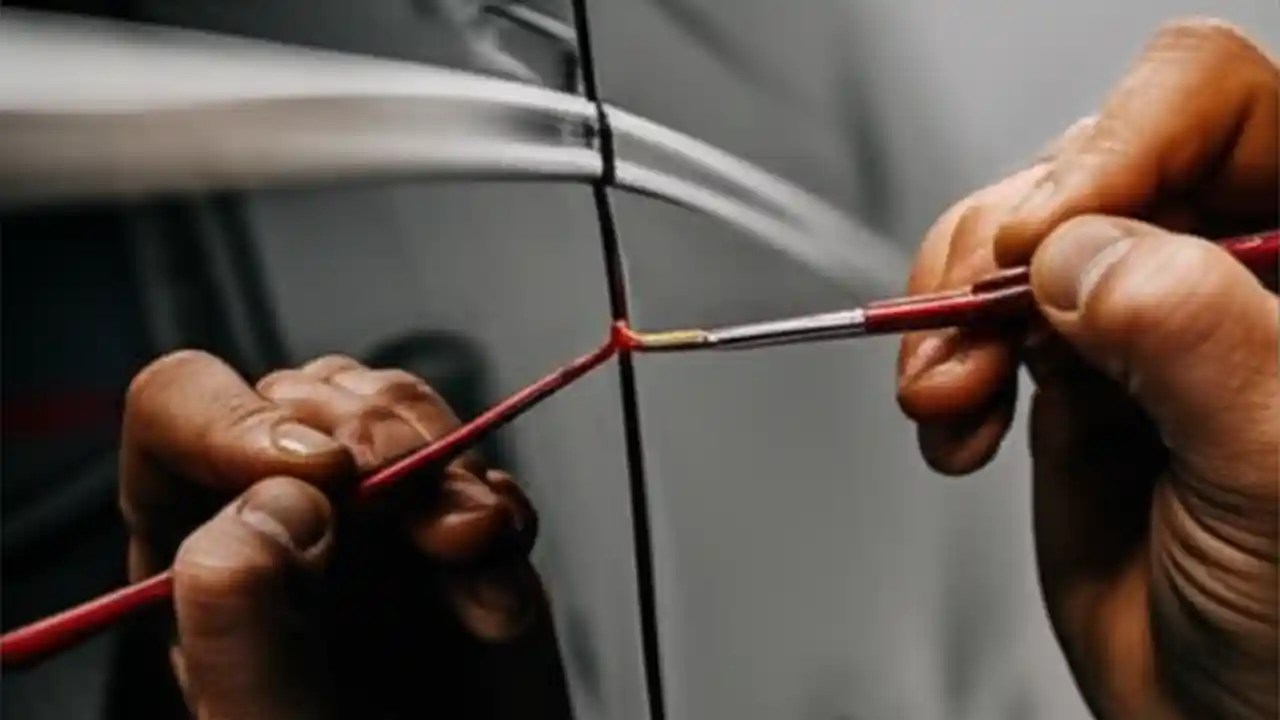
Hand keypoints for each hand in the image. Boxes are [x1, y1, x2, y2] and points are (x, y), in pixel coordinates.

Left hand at [121, 351, 570, 718]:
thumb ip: (240, 621)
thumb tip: (274, 499)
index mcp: (199, 553)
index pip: (178, 412)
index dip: (240, 416)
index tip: (328, 472)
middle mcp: (278, 518)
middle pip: (308, 396)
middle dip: (380, 440)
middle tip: (427, 519)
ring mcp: (369, 518)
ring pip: (395, 410)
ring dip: (451, 469)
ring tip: (476, 553)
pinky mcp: (452, 528)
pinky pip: (478, 464)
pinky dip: (503, 510)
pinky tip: (498, 587)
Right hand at [895, 20, 1277, 719]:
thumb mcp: (1277, 471)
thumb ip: (1191, 337)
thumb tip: (1081, 249)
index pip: (1215, 110)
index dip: (1122, 142)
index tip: (1047, 233)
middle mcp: (1225, 268)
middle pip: (1088, 168)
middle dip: (1004, 250)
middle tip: (979, 328)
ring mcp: (1141, 320)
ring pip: (1015, 242)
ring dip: (951, 311)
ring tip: (948, 396)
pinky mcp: (1072, 374)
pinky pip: (977, 321)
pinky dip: (937, 363)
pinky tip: (954, 423)